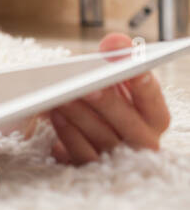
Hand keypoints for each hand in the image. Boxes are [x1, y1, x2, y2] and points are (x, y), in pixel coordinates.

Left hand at [43, 32, 171, 164]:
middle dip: (109, 104)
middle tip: (88, 86)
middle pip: (130, 126)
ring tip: (62, 96)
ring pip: (103, 140)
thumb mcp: (111, 75)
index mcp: (153, 118)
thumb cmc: (104, 97)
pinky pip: (81, 155)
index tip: (136, 70)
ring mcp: (116, 158)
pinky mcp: (91, 167)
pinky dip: (68, 134)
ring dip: (81, 116)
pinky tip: (54, 114)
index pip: (155, 106)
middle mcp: (140, 141)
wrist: (82, 126)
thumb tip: (116, 41)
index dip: (146, 88)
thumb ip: (114, 55)